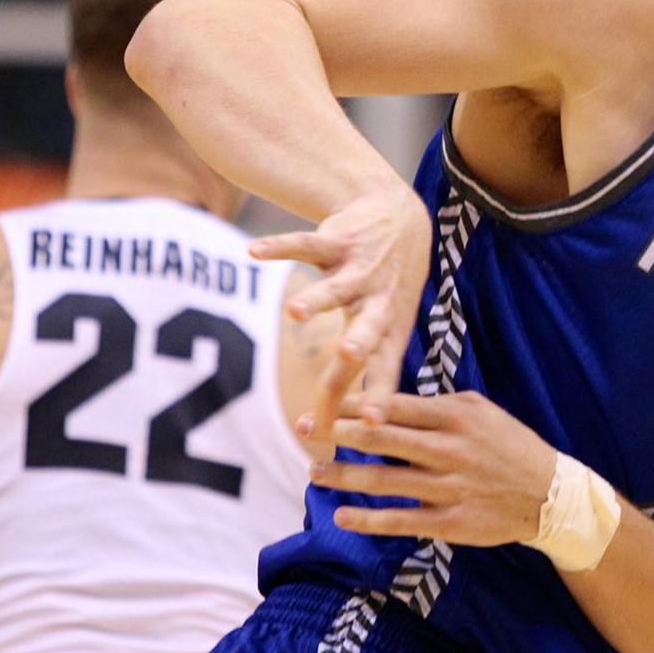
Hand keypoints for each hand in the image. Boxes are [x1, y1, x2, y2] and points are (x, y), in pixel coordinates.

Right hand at [250, 184, 432, 429]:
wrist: (400, 219)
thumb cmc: (383, 294)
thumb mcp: (380, 332)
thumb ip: (349, 377)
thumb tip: (323, 433)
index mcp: (390, 330)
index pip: (385, 369)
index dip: (380, 396)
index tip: (372, 426)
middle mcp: (379, 302)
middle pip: (370, 326)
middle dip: (358, 342)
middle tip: (348, 355)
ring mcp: (360, 270)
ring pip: (336, 287)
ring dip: (316, 299)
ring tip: (293, 311)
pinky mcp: (339, 241)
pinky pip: (306, 243)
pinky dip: (280, 247)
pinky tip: (253, 252)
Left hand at [310, 391, 557, 546]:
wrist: (551, 495)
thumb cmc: (510, 446)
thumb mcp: (481, 410)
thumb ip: (437, 406)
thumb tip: (391, 403)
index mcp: (455, 415)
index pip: (392, 406)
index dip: (353, 404)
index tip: (325, 401)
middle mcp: (448, 449)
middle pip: (379, 439)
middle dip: (336, 432)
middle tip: (304, 429)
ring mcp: (448, 488)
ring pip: (382, 480)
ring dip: (342, 475)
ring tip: (315, 472)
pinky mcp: (450, 522)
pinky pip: (399, 521)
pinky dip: (367, 519)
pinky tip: (341, 515)